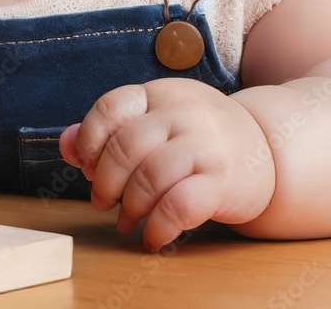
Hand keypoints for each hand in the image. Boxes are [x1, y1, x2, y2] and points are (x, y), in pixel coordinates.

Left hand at [58, 77, 275, 250]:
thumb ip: (110, 131)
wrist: (266, 148)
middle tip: (103, 202)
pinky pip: (181, 205)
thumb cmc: (198, 136)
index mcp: (159, 94)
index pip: (111, 108)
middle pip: (126, 145)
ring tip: (127, 221)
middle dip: (105, 181)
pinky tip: (153, 237)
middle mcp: (181, 112)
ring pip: (150, 175)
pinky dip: (159, 227)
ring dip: (130, 206)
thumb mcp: (156, 121)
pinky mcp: (223, 180)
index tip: (86, 165)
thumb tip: (65, 145)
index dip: (89, 140)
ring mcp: (204, 144)